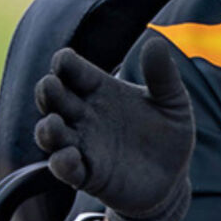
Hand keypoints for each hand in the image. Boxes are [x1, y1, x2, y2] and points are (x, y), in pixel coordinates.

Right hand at [33, 34, 194, 220]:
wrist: (173, 178)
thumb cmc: (167, 134)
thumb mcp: (172, 101)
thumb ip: (163, 75)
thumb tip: (155, 43)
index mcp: (101, 90)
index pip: (73, 71)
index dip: (65, 63)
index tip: (65, 60)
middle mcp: (85, 115)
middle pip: (54, 99)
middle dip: (48, 91)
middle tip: (51, 85)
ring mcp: (83, 145)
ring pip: (51, 134)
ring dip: (47, 128)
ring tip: (53, 123)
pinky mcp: (88, 174)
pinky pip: (66, 169)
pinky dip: (63, 163)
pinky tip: (68, 157)